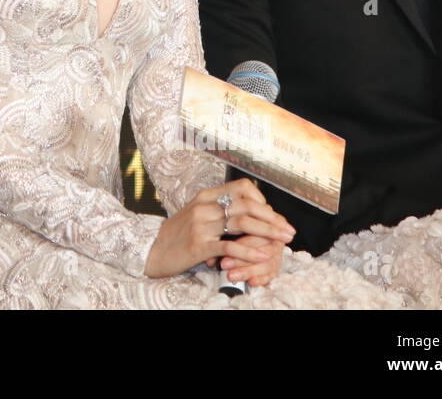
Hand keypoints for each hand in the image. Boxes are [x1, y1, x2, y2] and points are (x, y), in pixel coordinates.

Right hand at [144, 178, 294, 278]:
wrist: (153, 249)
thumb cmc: (178, 233)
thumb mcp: (197, 213)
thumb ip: (219, 209)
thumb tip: (250, 212)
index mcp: (205, 195)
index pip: (241, 187)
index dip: (261, 200)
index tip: (273, 215)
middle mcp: (203, 206)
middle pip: (246, 205)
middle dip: (273, 218)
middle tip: (288, 230)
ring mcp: (200, 225)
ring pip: (242, 223)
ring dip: (268, 233)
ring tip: (283, 241)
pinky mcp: (198, 245)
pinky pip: (229, 247)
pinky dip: (249, 252)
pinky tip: (263, 255)